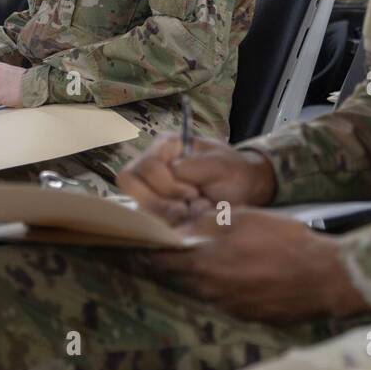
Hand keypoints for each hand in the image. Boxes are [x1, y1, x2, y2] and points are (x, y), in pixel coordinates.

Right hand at [117, 134, 276, 224]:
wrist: (241, 191)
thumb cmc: (231, 173)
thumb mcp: (218, 165)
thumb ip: (192, 167)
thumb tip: (170, 175)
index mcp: (166, 145)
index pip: (148, 165)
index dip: (167, 185)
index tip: (193, 193)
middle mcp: (151, 162)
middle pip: (129, 181)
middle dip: (157, 201)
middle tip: (184, 209)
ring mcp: (148, 185)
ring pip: (133, 201)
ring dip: (160, 214)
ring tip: (187, 215)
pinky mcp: (152, 206)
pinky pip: (142, 218)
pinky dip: (163, 224)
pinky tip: (183, 222)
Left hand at [148, 209, 370, 322]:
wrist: (323, 276)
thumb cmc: (284, 240)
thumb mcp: (241, 217)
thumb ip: (206, 222)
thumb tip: (182, 224)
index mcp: (203, 264)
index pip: (157, 261)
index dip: (140, 251)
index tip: (123, 244)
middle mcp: (209, 291)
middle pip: (174, 278)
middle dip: (161, 263)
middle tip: (149, 250)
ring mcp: (227, 306)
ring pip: (196, 288)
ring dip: (189, 274)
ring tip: (189, 259)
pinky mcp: (246, 314)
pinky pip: (219, 298)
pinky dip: (214, 285)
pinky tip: (226, 272)